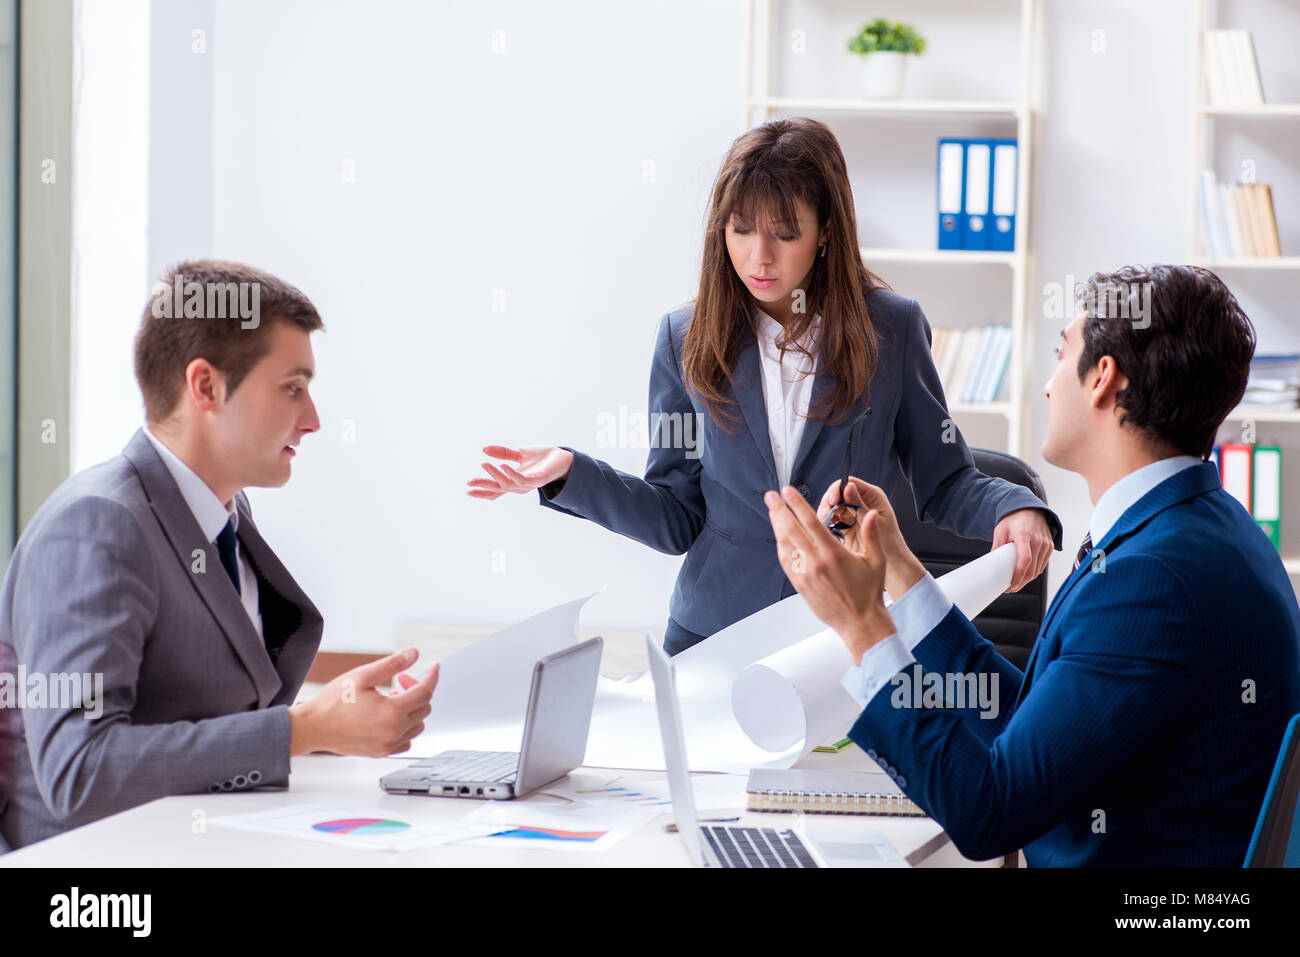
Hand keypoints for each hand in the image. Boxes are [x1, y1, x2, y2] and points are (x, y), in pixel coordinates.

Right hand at [288, 648, 437, 756]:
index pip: (425, 692)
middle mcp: (394, 731)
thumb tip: (414, 654)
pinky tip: (390, 715)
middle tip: (399, 679)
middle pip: (424, 707)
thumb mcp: (363, 675)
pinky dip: (406, 726)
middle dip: (417, 689)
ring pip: (418, 724)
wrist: (313, 727)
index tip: (433, 667)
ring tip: (391, 697)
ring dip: (412, 708)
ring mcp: (388, 744)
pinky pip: (406, 740)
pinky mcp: (381, 752)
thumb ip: (392, 664)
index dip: (431, 676)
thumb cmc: (333, 702)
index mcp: (392, 712)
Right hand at [466, 445, 574, 499]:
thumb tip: (484, 449)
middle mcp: (520, 486)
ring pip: (507, 485)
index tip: (467, 489)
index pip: (495, 490)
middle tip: (470, 483)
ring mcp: (528, 484)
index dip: (482, 491)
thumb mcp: (519, 453)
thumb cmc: (542, 458)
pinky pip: (521, 479)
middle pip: (498, 490)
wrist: (563, 458)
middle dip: (483, 486)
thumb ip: (503, 453)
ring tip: (484, 464)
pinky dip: (510, 473)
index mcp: (514, 482)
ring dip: (494, 475)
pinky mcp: (537, 480)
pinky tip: (502, 465)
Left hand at [764, 485, 896, 664]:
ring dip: (777, 526)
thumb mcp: (876, 561)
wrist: (859, 622)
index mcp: (833, 553)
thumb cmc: (867, 593)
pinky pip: (785, 561)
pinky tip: (779, 537)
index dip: (797, 504)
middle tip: (770, 496)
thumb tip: (872, 515)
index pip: (811, 521)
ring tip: (772, 512)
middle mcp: (816, 563)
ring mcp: (805, 574)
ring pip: (784, 544)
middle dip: (778, 510)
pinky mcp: (800, 585)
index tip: (788, 491)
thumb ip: (872, 535)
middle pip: (791, 529)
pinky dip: (780, 546)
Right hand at [816, 477, 925, 602]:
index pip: (850, 483)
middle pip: (838, 494)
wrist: (893, 566)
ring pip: (833, 506)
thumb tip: (848, 487)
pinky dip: (827, 522)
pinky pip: (832, 519)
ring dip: (827, 512)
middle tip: (827, 512)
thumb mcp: (874, 522)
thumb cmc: (890, 545)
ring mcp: (853, 515)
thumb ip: (859, 505)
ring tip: (826, 521)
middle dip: (829, 502)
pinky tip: (827, 527)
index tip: (833, 499)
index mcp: (872, 497)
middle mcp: (862, 503)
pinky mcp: (846, 526)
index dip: (838, 489)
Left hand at [992, 508, 1053, 592]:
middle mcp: (1038, 540)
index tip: (1011, 584)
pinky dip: (1034, 572)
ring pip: (1038, 569)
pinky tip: (1025, 576)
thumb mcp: (1001, 530)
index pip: (1025, 560)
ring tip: (1016, 584)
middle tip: (1010, 588)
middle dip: (1020, 582)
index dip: (1018, 575)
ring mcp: (1046, 544)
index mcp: (1025, 536)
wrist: (1029, 508)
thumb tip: (992, 563)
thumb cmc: (1014, 518)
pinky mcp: (1050, 546)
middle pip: (1032, 569)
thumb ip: (997, 546)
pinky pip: (1042, 565)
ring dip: (1027, 580)